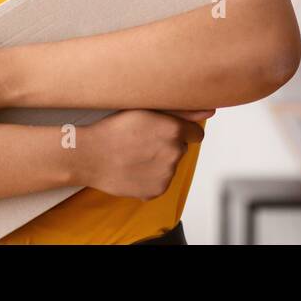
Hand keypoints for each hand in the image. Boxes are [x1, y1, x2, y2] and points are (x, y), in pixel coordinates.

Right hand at [76, 108, 214, 199]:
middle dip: (167, 146)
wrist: (88, 154)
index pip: (196, 134)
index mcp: (174, 130)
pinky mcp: (156, 191)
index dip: (179, 131)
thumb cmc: (114, 127)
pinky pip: (160, 183)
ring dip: (158, 162)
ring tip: (134, 155)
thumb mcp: (146, 110)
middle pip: (181, 150)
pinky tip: (132, 169)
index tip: (161, 131)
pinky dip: (149, 178)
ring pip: (170, 167)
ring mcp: (166, 174)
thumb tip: (211, 111)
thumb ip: (182, 111)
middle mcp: (174, 153)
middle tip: (141, 141)